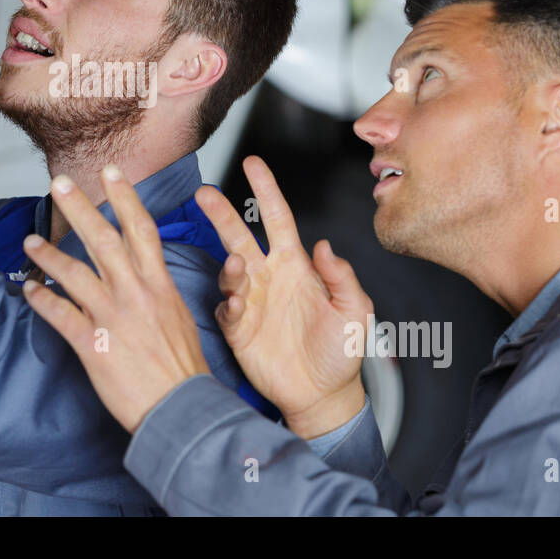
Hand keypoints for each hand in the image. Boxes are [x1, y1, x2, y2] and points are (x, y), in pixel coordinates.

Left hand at [21, 167, 210, 433]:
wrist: (181, 408)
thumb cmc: (183, 368)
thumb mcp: (179, 317)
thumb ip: (157, 291)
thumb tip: (142, 275)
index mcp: (158, 284)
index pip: (140, 229)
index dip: (125, 197)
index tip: (111, 172)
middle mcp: (135, 293)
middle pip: (103, 239)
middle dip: (79, 208)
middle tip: (58, 184)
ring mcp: (112, 317)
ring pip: (74, 273)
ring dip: (49, 255)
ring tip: (29, 243)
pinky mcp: (92, 344)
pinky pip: (61, 315)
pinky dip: (42, 300)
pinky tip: (29, 291)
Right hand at [195, 156, 371, 438]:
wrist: (323, 395)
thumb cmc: (341, 350)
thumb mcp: (355, 311)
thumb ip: (343, 277)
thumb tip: (324, 246)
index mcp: (295, 264)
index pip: (277, 218)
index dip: (265, 190)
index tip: (252, 163)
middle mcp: (268, 276)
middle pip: (239, 235)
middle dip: (221, 212)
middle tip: (204, 192)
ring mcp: (250, 300)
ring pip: (228, 267)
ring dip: (228, 262)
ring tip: (237, 266)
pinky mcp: (238, 327)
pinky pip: (226, 307)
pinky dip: (227, 300)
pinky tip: (235, 302)